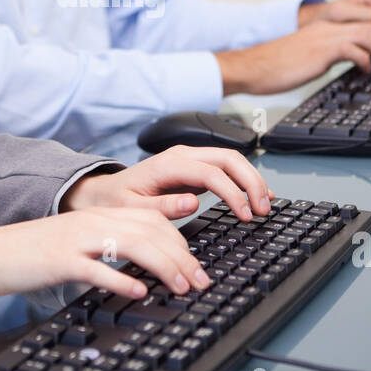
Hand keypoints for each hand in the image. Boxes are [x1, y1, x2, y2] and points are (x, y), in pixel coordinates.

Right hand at [0, 207, 212, 314]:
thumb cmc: (32, 254)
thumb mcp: (77, 244)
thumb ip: (109, 249)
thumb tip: (145, 270)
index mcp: (99, 217)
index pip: (153, 220)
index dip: (181, 242)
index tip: (196, 267)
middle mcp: (92, 223)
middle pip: (151, 231)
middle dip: (183, 256)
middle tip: (201, 282)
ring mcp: (76, 240)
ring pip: (133, 244)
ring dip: (164, 266)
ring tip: (182, 287)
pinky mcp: (60, 260)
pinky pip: (97, 268)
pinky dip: (122, 279)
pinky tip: (139, 291)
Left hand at [61, 146, 271, 220]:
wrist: (105, 193)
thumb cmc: (116, 202)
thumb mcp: (132, 210)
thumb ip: (162, 207)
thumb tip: (192, 202)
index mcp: (168, 164)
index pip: (211, 172)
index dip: (232, 193)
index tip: (244, 215)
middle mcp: (182, 156)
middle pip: (228, 158)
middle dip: (250, 182)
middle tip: (263, 209)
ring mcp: (190, 160)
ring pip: (231, 159)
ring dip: (251, 179)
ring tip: (265, 204)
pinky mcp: (194, 169)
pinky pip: (225, 168)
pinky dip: (244, 180)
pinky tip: (256, 194)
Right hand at [215, 18, 370, 94]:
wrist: (254, 67)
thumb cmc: (276, 67)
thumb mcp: (308, 56)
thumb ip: (328, 55)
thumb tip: (346, 64)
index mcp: (325, 27)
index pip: (363, 21)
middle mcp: (328, 28)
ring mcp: (325, 37)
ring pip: (369, 34)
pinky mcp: (322, 51)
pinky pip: (354, 50)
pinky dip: (367, 61)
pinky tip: (367, 71)